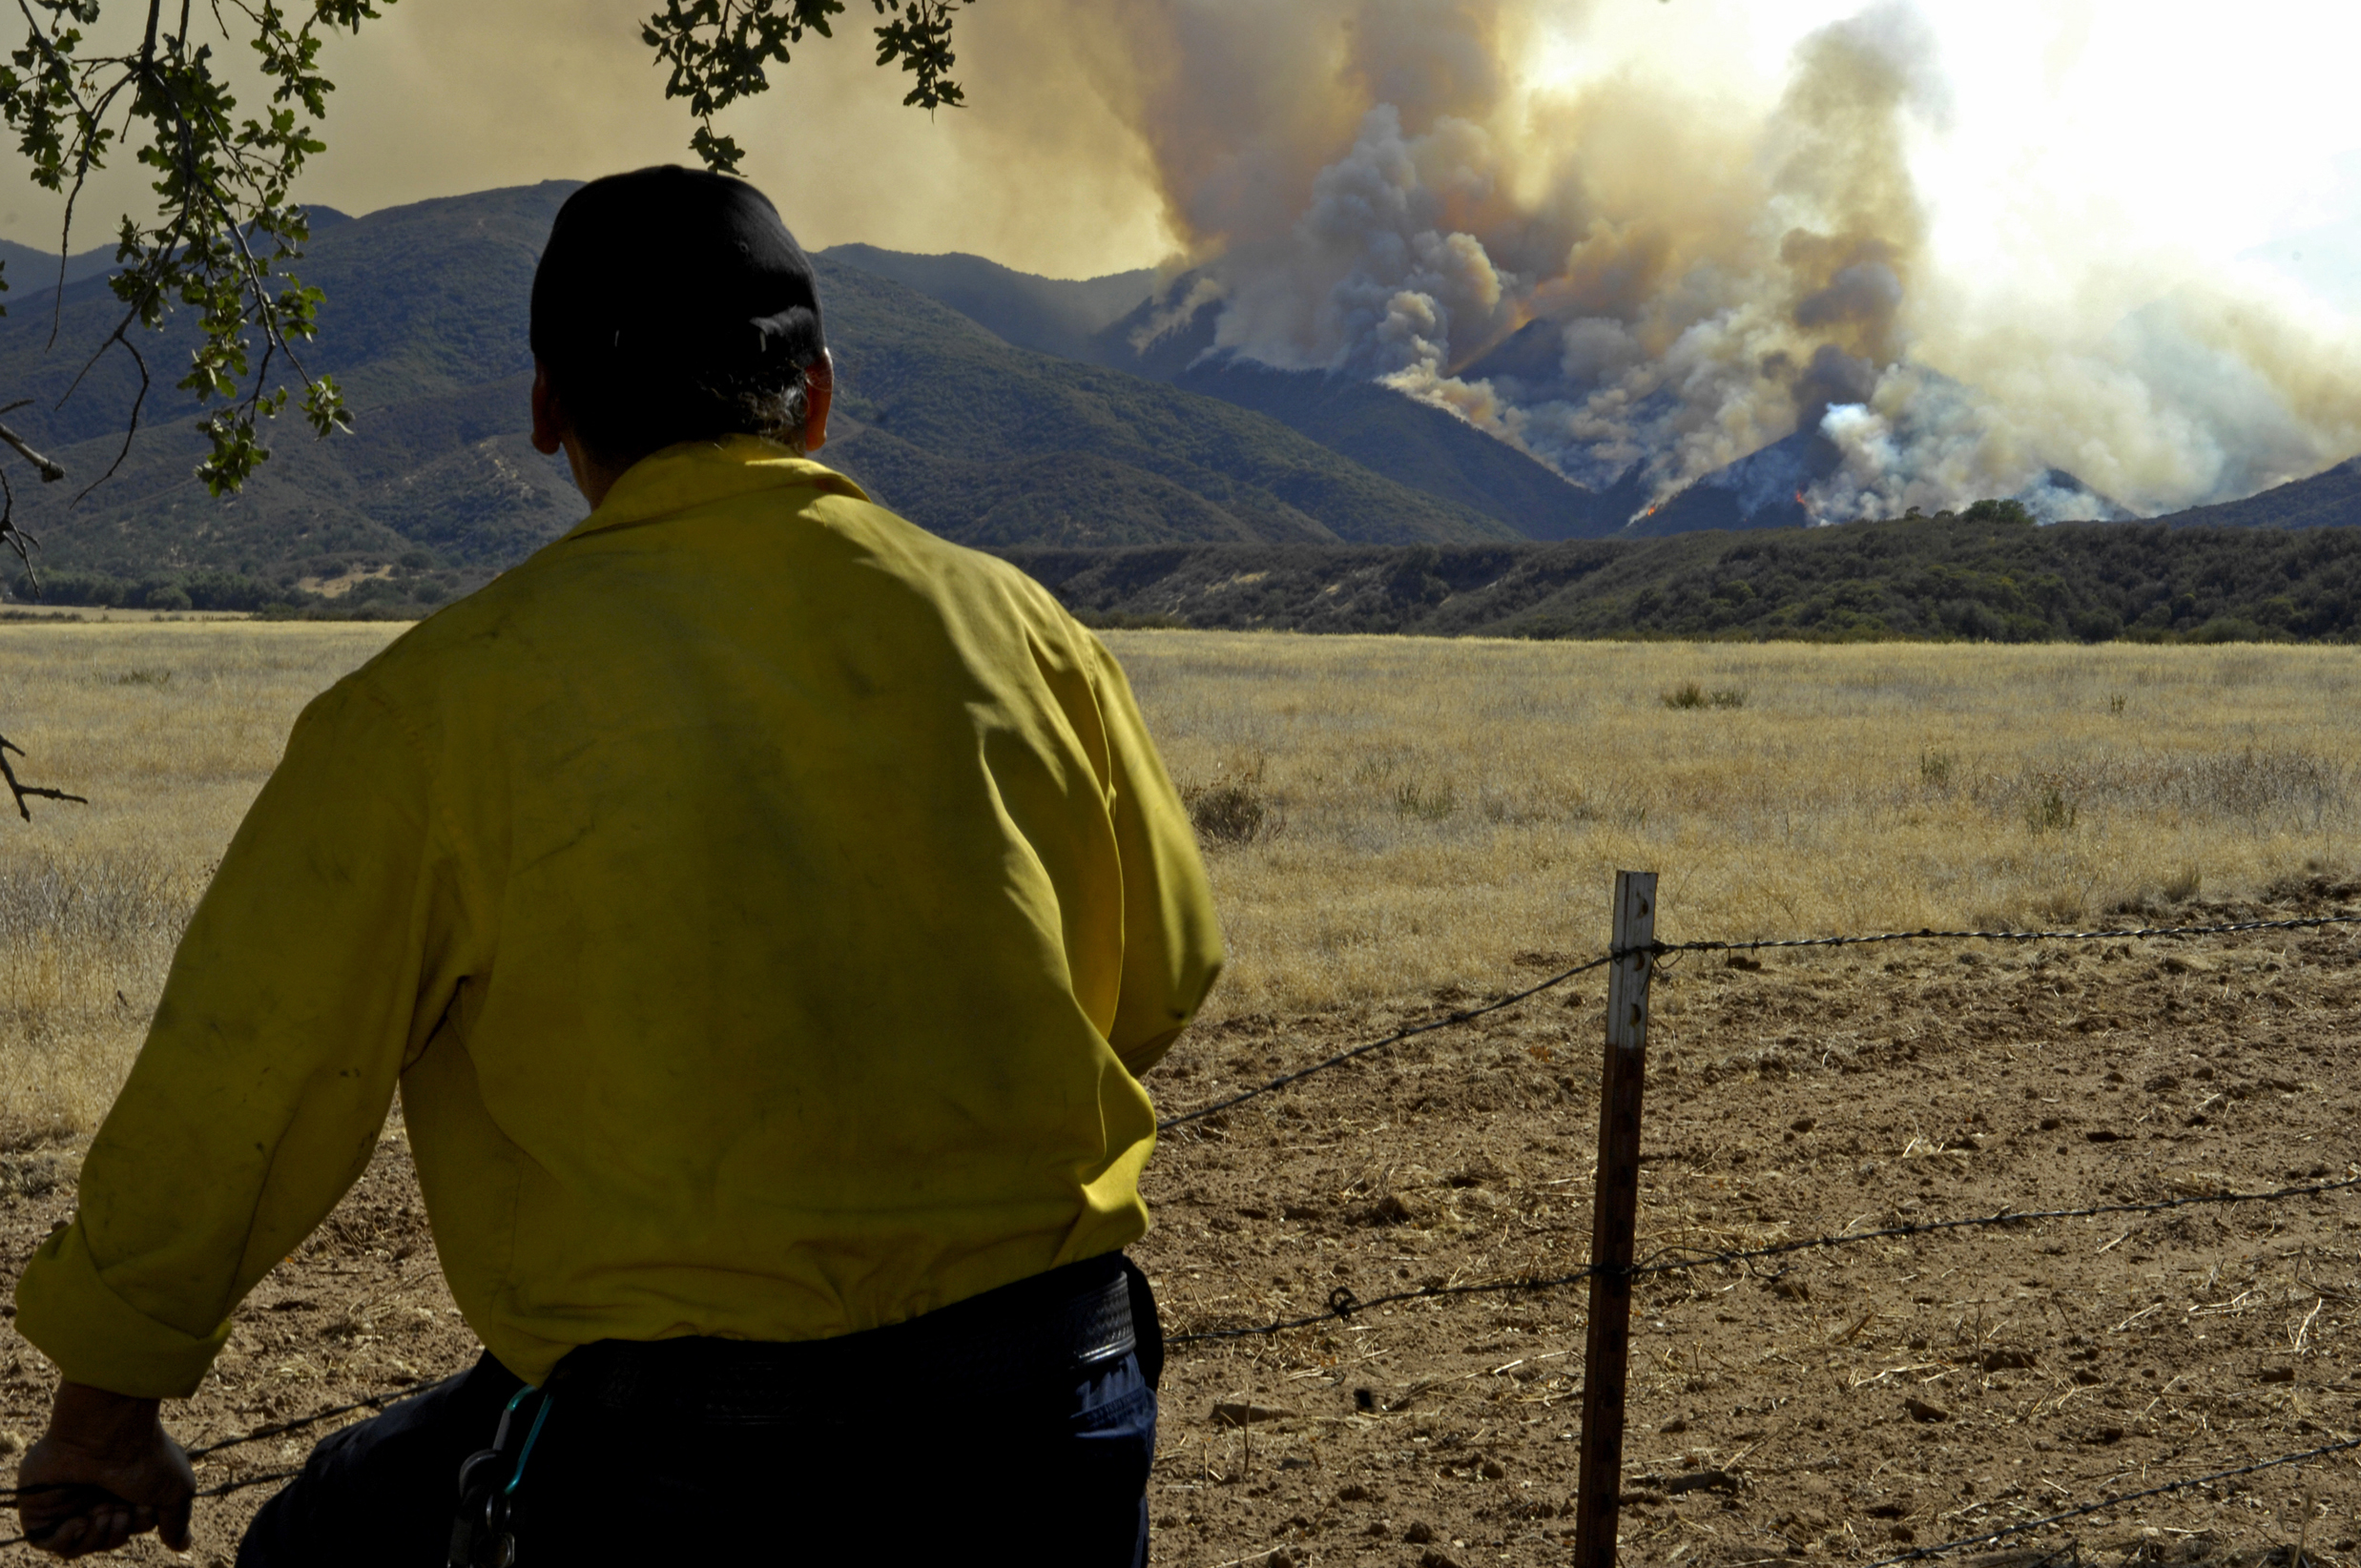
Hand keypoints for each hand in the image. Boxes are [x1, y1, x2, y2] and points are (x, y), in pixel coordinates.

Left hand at [15, 1382, 194, 1558]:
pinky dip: (66, 1540)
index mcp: (126, 1489)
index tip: (143, 1507)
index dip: (139, 1525)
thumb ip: (176, 1521)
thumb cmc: (144, 1457)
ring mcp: (67, 1502)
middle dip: (117, 1533)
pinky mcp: (40, 1507)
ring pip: (79, 1545)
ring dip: (95, 1538)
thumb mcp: (177, 1490)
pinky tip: (79, 1522)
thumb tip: (182, 1544)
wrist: (105, 1432)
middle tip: (119, 1511)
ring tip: (101, 1513)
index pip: (131, 1526)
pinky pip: (47, 1542)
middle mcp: (97, 1495)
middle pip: (107, 1537)